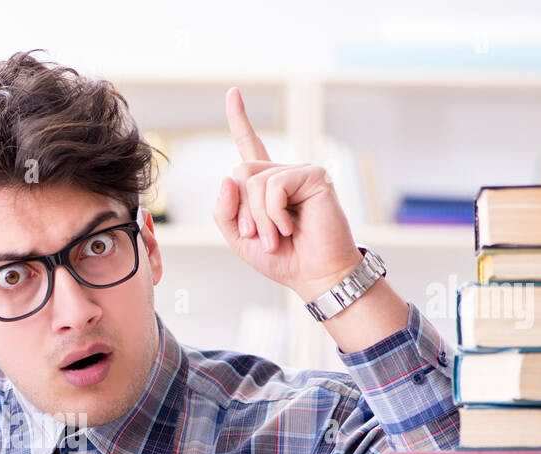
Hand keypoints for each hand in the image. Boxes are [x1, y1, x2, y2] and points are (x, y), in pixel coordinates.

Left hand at [213, 87, 363, 302]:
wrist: (314, 275)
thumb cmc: (282, 257)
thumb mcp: (239, 238)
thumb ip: (225, 210)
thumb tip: (228, 176)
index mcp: (265, 185)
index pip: (249, 146)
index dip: (240, 120)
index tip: (233, 92)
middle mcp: (282, 174)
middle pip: (240, 172)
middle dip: (242, 211)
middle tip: (259, 237)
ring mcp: (299, 172)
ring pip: (254, 181)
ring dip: (259, 218)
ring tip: (276, 237)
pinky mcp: (314, 176)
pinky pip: (274, 186)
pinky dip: (274, 213)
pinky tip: (290, 227)